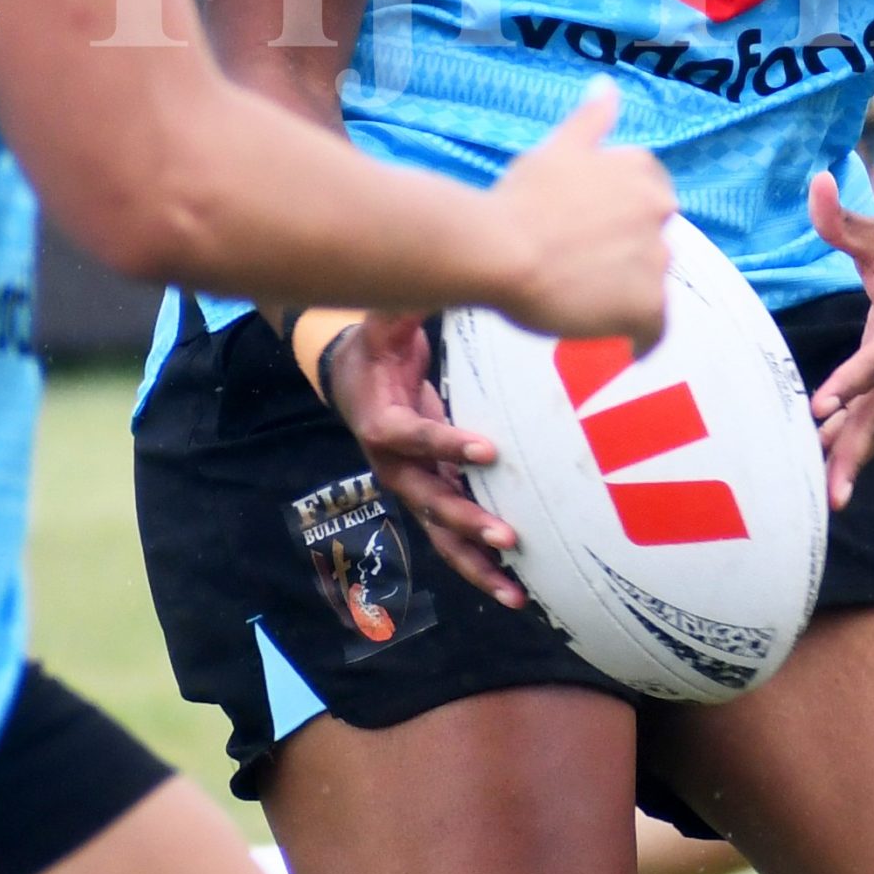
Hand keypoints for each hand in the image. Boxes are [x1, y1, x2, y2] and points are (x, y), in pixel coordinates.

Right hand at [322, 313, 528, 610]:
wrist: (356, 381)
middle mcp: (393, 465)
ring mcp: (412, 487)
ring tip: (515, 592)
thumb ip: (402, 310)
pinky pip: (454, 537)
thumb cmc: (377, 348)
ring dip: (476, 562)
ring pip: (441, 533)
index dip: (444, 444)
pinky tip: (518, 592)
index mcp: (380, 422)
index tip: (488, 449)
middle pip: (428, 499)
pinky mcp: (431, 497)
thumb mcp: (382, 323)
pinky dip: (482, 565)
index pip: (410, 437)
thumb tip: (426, 281)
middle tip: (506, 535)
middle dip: (466, 518)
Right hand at [488, 80, 673, 346]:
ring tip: (583, 302)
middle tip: (577, 266)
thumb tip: (607, 84)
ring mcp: (656, 259)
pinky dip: (643, 338)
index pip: (646, 194)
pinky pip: (654, 329)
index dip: (617, 215)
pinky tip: (626, 346)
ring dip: (624, 291)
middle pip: (648, 239)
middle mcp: (659, 211)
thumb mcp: (557, 149)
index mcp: (641, 171)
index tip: (591, 229)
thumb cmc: (521, 197)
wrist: (502, 251)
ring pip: (649, 281)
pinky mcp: (648, 306)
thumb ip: (591, 119)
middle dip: (622, 253)